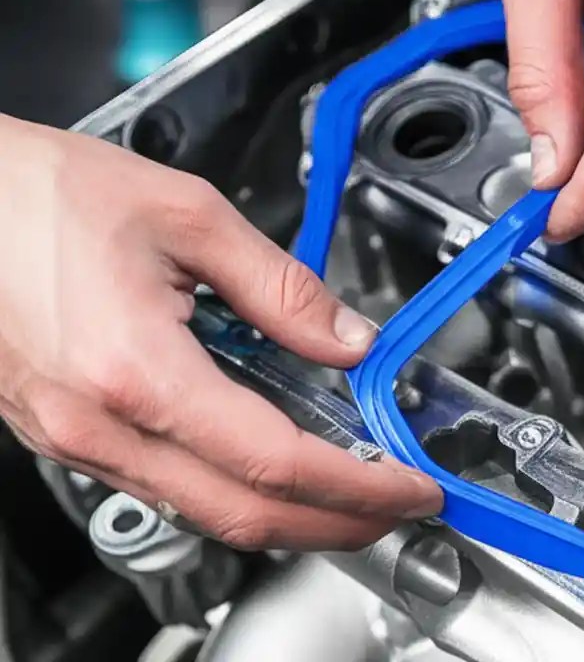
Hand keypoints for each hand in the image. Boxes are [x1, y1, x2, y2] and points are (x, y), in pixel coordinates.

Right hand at [0, 115, 440, 550]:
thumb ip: (282, 287)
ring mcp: (76, 441)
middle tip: (395, 504)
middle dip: (337, 522)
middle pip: (245, 515)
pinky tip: (272, 460)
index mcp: (137, 369)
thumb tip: (348, 338)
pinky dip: (233, 487)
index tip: (409, 487)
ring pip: (204, 511)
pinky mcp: (65, 435)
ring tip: (351, 484)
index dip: (359, 485)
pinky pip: (164, 485)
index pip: (277, 461)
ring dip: (289, 513)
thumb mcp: (186, 215)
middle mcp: (101, 426)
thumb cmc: (31, 196)